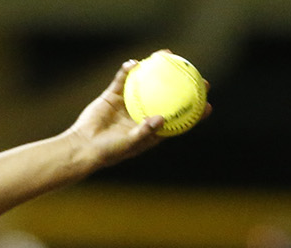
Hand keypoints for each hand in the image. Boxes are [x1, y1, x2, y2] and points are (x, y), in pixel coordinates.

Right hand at [64, 59, 184, 168]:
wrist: (83, 146)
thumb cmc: (108, 151)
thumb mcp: (129, 144)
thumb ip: (145, 131)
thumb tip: (162, 118)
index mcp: (152, 128)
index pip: (178, 119)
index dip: (194, 112)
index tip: (208, 104)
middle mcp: (143, 112)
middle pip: (167, 95)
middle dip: (182, 82)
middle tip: (194, 71)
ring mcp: (128, 102)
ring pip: (147, 81)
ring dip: (156, 67)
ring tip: (165, 54)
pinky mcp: (112, 95)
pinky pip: (122, 79)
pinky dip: (128, 71)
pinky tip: (133, 62)